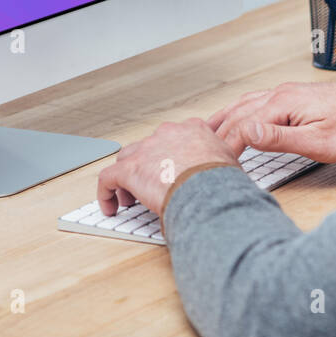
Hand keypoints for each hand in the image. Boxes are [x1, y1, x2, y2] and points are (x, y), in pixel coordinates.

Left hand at [97, 118, 237, 217]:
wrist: (209, 189)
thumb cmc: (223, 180)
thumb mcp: (229, 161)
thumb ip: (219, 158)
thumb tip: (225, 169)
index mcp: (191, 129)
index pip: (172, 138)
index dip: (167, 156)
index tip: (168, 170)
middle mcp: (166, 134)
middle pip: (147, 148)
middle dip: (146, 166)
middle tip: (150, 186)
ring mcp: (146, 150)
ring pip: (126, 160)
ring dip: (126, 178)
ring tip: (129, 199)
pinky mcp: (130, 169)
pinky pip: (108, 179)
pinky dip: (106, 192)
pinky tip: (110, 207)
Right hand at [207, 80, 335, 163]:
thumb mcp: (318, 142)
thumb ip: (279, 138)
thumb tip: (246, 132)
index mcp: (282, 104)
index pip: (241, 127)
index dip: (225, 149)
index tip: (213, 167)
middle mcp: (280, 93)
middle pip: (238, 114)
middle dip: (218, 135)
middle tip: (201, 154)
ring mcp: (286, 92)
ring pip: (244, 104)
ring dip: (224, 120)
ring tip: (206, 134)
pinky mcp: (294, 96)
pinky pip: (257, 101)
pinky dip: (240, 112)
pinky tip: (237, 117)